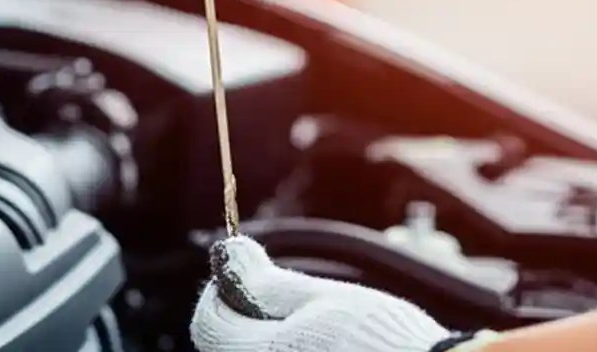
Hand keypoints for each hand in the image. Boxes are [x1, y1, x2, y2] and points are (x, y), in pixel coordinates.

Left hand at [192, 235, 453, 351]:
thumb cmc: (387, 343)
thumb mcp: (325, 300)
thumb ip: (267, 283)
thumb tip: (229, 255)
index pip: (208, 324)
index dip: (220, 290)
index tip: (241, 268)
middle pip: (226, 348)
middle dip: (242, 317)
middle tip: (274, 294)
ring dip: (263, 339)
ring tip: (305, 323)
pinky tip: (318, 347)